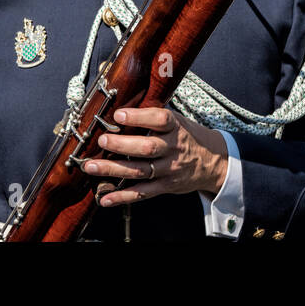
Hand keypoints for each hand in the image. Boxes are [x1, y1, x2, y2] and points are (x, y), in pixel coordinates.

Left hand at [81, 107, 228, 206]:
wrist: (212, 162)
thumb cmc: (186, 136)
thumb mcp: (177, 120)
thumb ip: (154, 116)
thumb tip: (120, 107)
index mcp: (175, 127)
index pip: (159, 119)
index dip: (139, 117)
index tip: (119, 115)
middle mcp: (172, 148)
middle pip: (147, 147)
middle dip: (122, 145)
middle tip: (102, 141)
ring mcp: (169, 169)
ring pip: (140, 171)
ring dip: (113, 170)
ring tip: (91, 167)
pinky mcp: (165, 187)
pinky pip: (142, 193)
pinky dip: (122, 197)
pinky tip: (105, 198)